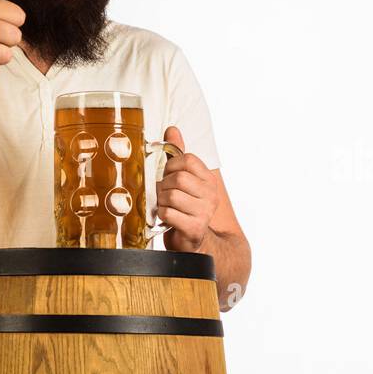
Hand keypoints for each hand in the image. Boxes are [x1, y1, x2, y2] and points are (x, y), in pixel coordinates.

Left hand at [155, 126, 218, 251]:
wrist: (194, 244)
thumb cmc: (184, 209)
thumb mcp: (182, 181)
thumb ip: (177, 155)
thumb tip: (172, 130)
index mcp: (209, 181)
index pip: (188, 160)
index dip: (172, 166)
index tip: (168, 176)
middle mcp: (210, 195)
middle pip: (178, 178)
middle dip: (164, 186)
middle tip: (164, 195)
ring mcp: (204, 212)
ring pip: (171, 195)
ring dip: (161, 202)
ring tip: (165, 207)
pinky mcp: (195, 227)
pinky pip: (168, 213)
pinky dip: (162, 215)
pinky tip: (166, 219)